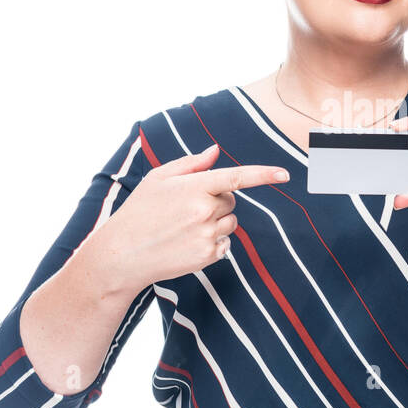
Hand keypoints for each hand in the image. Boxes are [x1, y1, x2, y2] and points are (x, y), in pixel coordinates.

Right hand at [88, 144, 289, 293]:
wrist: (122, 255)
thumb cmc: (139, 212)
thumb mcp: (158, 179)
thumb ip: (190, 163)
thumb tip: (215, 151)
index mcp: (194, 187)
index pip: (237, 176)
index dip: (264, 174)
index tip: (285, 174)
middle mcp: (204, 210)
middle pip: (231, 200)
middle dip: (216, 201)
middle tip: (186, 209)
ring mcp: (207, 235)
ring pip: (231, 222)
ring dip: (216, 221)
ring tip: (184, 227)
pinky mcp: (207, 256)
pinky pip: (226, 243)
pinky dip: (214, 241)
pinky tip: (188, 242)